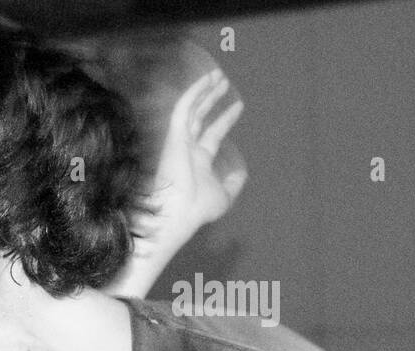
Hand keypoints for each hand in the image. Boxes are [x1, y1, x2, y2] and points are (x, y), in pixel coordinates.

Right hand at [139, 68, 245, 247]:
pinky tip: (206, 80)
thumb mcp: (224, 196)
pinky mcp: (174, 137)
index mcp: (199, 161)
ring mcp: (179, 142)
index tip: (238, 106)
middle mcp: (187, 149)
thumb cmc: (198, 208)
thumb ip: (233, 183)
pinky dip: (194, 94)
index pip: (212, 134)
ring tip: (217, 75)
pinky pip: (183, 109)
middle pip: (199, 118)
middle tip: (223, 82)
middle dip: (211, 100)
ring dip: (203, 91)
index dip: (225, 119)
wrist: (178, 213)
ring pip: (190, 110)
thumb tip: (240, 173)